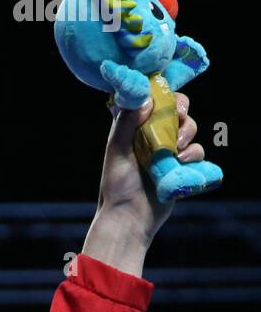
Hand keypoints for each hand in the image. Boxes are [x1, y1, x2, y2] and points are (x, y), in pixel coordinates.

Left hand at [98, 91, 204, 239]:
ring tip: (178, 149)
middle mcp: (152, 136)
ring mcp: (168, 151)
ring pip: (189, 129)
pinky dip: (193, 153)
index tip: (168, 98)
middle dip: (181, 111)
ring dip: (188, 132)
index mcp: (134, 127)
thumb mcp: (116, 151)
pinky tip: (182, 162)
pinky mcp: (180, 167)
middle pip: (176, 110)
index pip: (154, 100)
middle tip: (180, 117)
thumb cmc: (117, 185)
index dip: (165, 94)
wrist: (129, 218)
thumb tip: (147, 99)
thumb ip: (126, 123)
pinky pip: (196, 152)